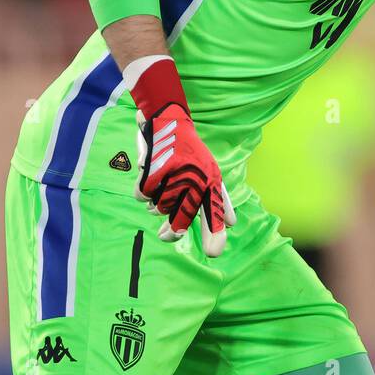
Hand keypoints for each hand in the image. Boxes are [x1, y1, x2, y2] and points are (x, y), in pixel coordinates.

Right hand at [135, 103, 235, 256]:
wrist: (169, 121)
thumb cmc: (190, 152)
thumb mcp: (211, 173)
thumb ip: (219, 201)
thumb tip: (232, 224)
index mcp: (210, 182)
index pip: (214, 210)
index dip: (214, 231)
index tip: (213, 253)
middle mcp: (194, 180)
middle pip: (180, 222)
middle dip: (172, 233)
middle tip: (168, 235)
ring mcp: (173, 177)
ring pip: (157, 209)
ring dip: (156, 202)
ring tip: (163, 183)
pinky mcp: (153, 172)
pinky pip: (142, 196)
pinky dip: (143, 189)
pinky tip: (150, 174)